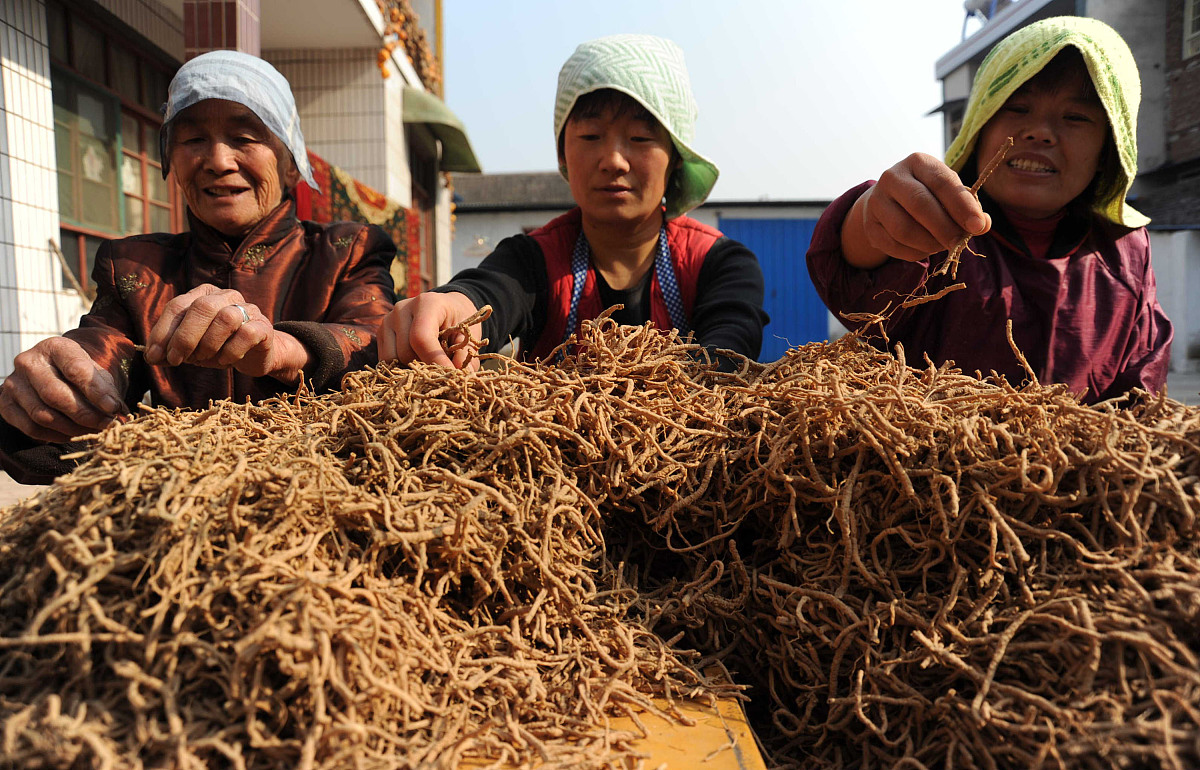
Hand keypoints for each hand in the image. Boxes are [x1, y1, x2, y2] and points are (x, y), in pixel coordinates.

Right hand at [0, 336, 124, 441]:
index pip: (75, 369)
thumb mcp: (94, 374)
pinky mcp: (6, 404)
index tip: (113, 408)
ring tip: (94, 431)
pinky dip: (56, 435)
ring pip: (43, 414)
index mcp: (55, 347)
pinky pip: (31, 427)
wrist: (47, 377)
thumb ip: (106, 389)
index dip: (96, 391)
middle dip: (85, 414)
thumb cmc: (76, 375)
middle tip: (106, 425)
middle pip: (56, 395)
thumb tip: (118, 411)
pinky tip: (73, 434)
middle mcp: (29, 362)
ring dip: (73, 428)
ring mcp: (13, 383)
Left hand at [144, 285, 308, 380]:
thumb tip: (152, 357)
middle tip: (177, 360)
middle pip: (202, 308)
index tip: (154, 356)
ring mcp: (248, 309)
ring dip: (208, 344)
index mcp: (203, 295)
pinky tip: (225, 361)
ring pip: (226, 318)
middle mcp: (226, 296)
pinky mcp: (263, 327)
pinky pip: (246, 334)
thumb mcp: (191, 347)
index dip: (163, 331)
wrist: (256, 355)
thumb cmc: (219, 347)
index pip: (178, 306)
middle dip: (184, 337)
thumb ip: (171, 349)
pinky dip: (231, 351)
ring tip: (202, 359)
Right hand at [378, 292, 482, 369]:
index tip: (450, 376)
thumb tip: (461, 375)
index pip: (421, 337)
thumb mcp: (469, 334)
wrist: (447, 308)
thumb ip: (465, 353)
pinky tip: (417, 363)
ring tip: (429, 364)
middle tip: (442, 370)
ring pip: (392, 358)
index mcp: (427, 303)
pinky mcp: (381, 333)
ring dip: (411, 368)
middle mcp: (402, 309)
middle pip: (406, 351)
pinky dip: (401, 367)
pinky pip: (385, 360)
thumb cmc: (459, 322)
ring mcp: (388, 320)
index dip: (435, 361)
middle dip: (425, 366)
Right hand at [841, 153, 991, 269]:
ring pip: (904, 229)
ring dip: (929, 243)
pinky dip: (915, 252)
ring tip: (943, 246)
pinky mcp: (869, 225)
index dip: (961, 205)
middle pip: (920, 204)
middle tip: (960, 243)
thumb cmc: (928, 195)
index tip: (978, 226)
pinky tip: (926, 249)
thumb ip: (968, 207)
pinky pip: (894, 245)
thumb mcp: (949, 193)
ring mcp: (876, 201)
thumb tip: (983, 225)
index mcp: (918, 162)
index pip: (942, 182)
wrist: (887, 202)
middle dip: (945, 228)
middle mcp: (892, 177)